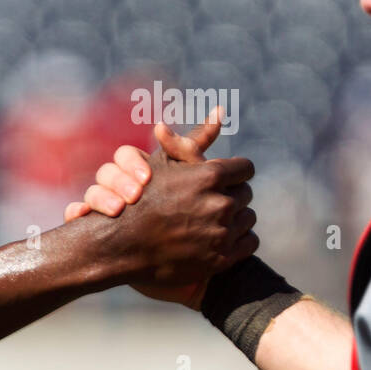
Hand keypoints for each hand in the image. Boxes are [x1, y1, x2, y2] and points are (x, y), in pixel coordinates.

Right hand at [66, 109, 250, 307]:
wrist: (121, 246)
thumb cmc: (140, 198)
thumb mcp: (165, 163)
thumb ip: (196, 140)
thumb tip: (220, 110)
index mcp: (211, 177)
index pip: (245, 168)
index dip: (234, 172)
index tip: (225, 178)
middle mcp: (220, 205)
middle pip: (246, 194)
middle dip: (232, 195)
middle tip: (214, 200)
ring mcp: (222, 234)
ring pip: (248, 219)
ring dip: (235, 218)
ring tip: (214, 220)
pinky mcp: (222, 259)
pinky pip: (249, 243)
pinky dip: (237, 241)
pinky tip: (218, 238)